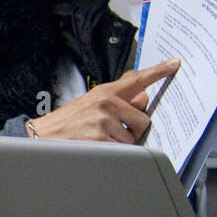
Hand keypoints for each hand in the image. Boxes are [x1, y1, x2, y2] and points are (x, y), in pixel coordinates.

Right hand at [30, 58, 179, 142]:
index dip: (158, 71)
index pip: (137, 79)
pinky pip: (123, 149)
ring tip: (101, 140)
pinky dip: (114, 152)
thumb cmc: (67, 122)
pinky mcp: (101, 137)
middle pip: (142, 119)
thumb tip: (142, 97)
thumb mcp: (92, 104)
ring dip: (122, 143)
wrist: (42, 136)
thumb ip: (120, 100)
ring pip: (133, 137)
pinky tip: (98, 147)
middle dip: (133, 130)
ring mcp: (103, 120)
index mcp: (105, 92)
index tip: (174, 63)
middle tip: (114, 132)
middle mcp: (106, 102)